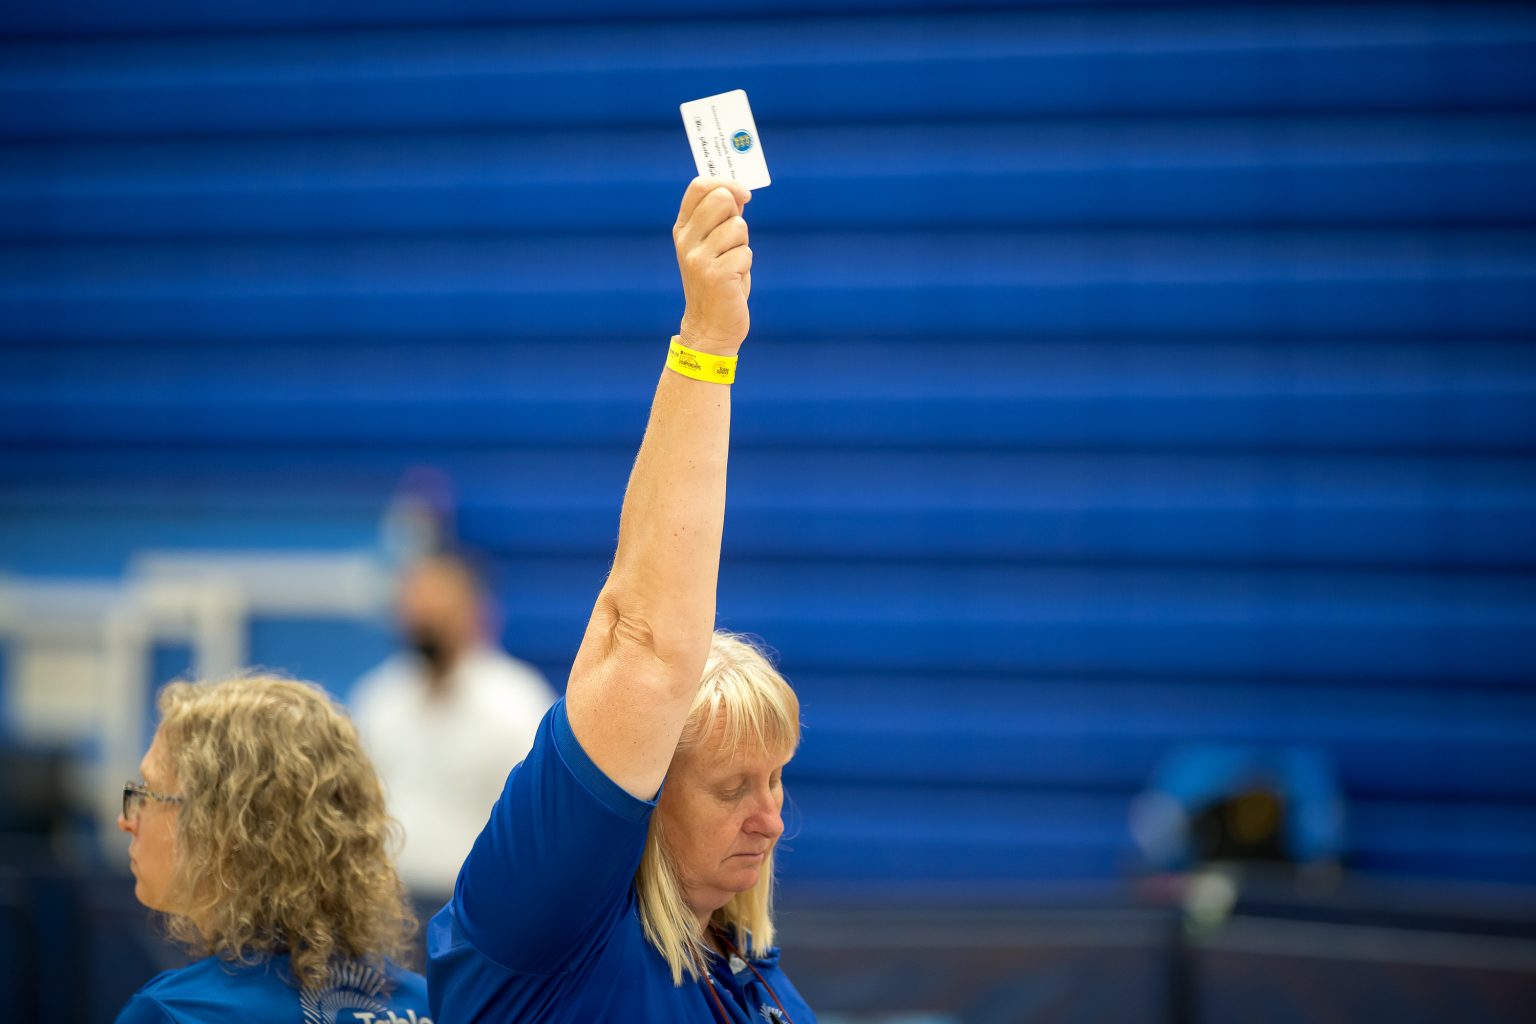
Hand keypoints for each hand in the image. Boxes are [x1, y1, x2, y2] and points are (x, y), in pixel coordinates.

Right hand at [673, 178, 752, 354]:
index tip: (743, 195)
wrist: (710, 327)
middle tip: (734, 240)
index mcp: (683, 228)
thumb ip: (723, 218)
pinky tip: (733, 281)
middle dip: (737, 216)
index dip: (726, 183)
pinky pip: (746, 253)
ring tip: (732, 265)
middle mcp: (686, 240)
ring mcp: (698, 257)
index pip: (699, 186)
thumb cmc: (718, 282)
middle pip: (722, 199)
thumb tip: (739, 191)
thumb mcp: (714, 246)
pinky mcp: (715, 274)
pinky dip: (745, 266)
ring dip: (743, 246)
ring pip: (738, 227)